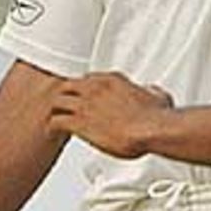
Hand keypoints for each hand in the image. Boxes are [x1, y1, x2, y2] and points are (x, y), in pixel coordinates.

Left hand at [48, 74, 174, 157]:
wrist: (150, 129)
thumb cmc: (155, 116)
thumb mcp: (157, 96)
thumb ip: (151, 91)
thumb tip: (153, 92)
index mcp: (111, 80)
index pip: (88, 79)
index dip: (84, 89)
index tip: (84, 97)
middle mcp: (94, 89)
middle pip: (67, 86)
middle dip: (65, 96)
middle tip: (64, 106)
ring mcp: (85, 105)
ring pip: (57, 101)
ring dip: (56, 109)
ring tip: (56, 117)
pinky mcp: (80, 122)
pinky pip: (56, 120)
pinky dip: (53, 125)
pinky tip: (54, 131)